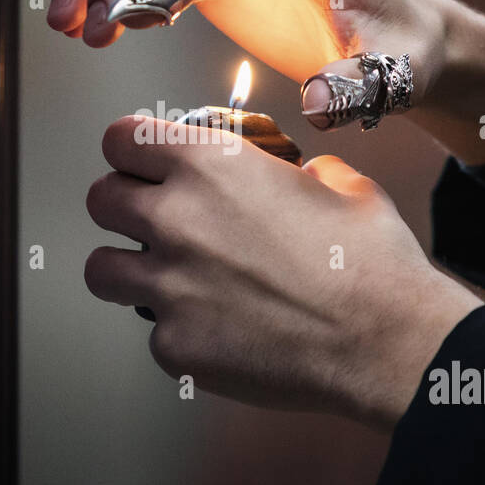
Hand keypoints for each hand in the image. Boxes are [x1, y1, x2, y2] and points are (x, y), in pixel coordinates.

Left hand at [84, 116, 482, 430]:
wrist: (385, 341)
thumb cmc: (370, 259)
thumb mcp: (339, 183)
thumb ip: (294, 170)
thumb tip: (294, 175)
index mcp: (210, 164)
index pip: (122, 138)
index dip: (133, 151)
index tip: (145, 165)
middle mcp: (175, 219)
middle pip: (100, 199)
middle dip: (124, 208)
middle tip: (156, 224)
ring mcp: (168, 287)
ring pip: (101, 270)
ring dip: (129, 270)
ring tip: (169, 280)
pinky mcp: (174, 346)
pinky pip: (153, 331)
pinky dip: (180, 330)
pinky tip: (224, 331)